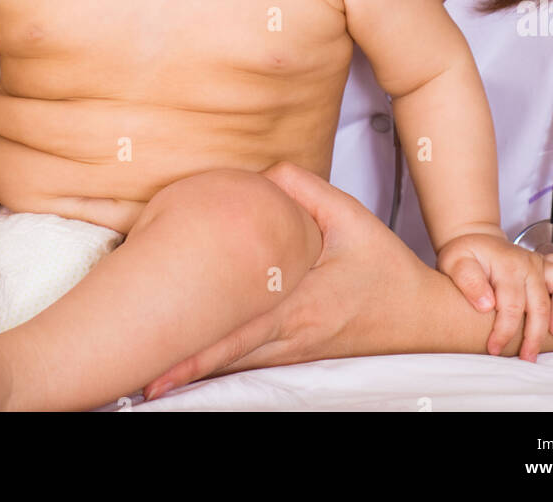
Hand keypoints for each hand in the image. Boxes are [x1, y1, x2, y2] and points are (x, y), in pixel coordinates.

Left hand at [141, 161, 428, 401]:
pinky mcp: (294, 354)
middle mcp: (290, 334)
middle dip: (179, 367)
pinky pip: (247, 361)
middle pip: (225, 355)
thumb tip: (261, 174)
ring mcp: (291, 350)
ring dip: (191, 370)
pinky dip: (215, 364)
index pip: (238, 327)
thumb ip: (304, 189)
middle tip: (132, 377)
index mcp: (300, 302)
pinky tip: (184, 366)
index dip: (196, 347)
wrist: (420, 317)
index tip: (155, 359)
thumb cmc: (384, 267)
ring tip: (144, 378)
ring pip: (232, 364)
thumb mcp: (351, 216)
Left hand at [435, 231, 552, 362]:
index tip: (494, 348)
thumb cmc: (465, 254)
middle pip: (538, 305)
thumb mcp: (455, 262)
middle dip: (533, 336)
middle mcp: (527, 262)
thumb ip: (468, 281)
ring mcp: (538, 263)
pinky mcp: (545, 266)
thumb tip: (486, 304)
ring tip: (551, 339)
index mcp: (506, 264)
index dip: (505, 332)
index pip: (512, 306)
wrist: (474, 238)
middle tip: (525, 357)